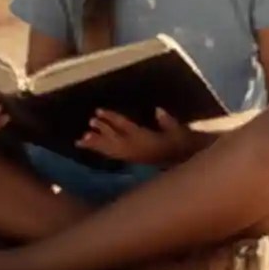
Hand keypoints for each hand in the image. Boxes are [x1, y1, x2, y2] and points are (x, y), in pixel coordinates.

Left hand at [77, 108, 192, 165]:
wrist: (186, 160)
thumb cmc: (183, 144)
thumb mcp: (179, 132)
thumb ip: (168, 122)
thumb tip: (158, 110)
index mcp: (146, 139)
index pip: (125, 126)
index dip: (111, 118)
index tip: (98, 111)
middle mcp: (136, 148)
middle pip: (113, 140)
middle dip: (100, 134)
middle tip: (87, 126)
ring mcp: (134, 155)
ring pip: (111, 149)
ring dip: (98, 144)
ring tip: (82, 139)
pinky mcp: (134, 159)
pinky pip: (115, 155)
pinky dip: (104, 151)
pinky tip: (97, 147)